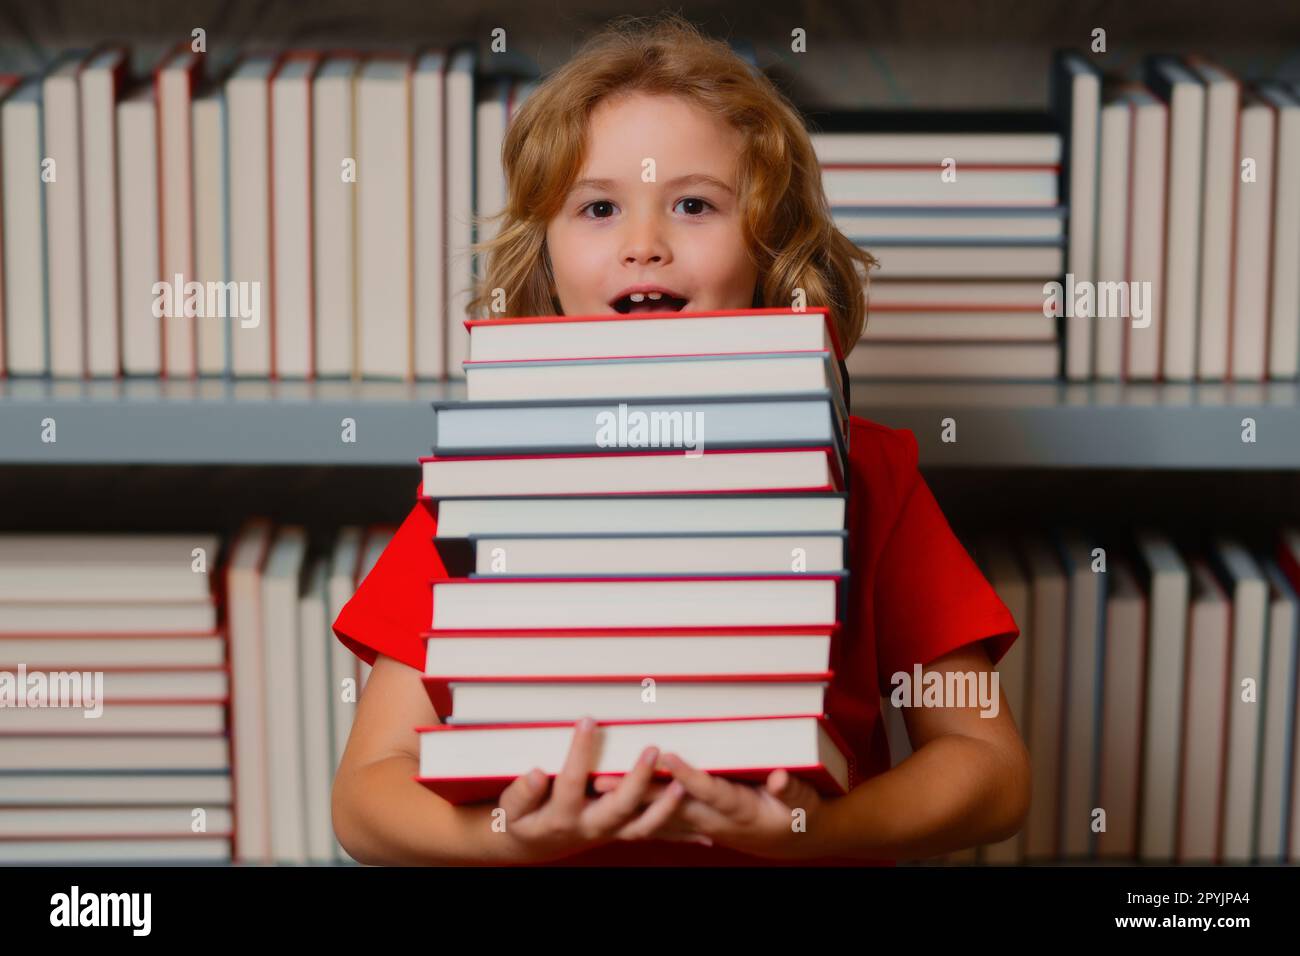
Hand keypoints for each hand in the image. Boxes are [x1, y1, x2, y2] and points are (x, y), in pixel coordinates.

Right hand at [492, 718, 708, 862]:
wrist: (534, 845)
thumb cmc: (521, 819)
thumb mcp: (511, 810)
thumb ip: (522, 793)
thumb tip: (535, 773)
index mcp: (560, 817)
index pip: (570, 783)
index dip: (578, 753)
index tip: (587, 719)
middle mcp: (589, 828)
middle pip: (618, 808)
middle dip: (637, 780)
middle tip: (652, 748)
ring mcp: (610, 832)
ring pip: (642, 826)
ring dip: (665, 807)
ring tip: (682, 782)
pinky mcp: (622, 831)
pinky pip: (652, 832)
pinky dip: (678, 832)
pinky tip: (703, 829)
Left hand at [593, 753, 829, 858]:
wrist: (790, 838)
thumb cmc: (797, 813)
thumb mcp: (803, 802)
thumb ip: (790, 789)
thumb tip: (779, 777)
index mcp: (739, 810)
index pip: (708, 791)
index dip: (688, 774)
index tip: (666, 754)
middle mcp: (713, 820)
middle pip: (670, 803)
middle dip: (638, 789)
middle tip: (606, 776)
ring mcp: (700, 824)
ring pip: (658, 811)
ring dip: (629, 799)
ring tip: (598, 784)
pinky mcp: (694, 824)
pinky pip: (660, 818)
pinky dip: (637, 809)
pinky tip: (615, 800)